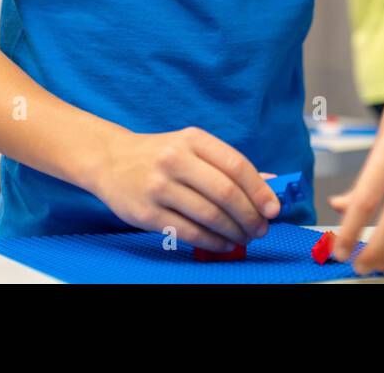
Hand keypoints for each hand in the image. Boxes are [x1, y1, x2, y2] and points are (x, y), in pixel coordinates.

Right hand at [85, 126, 280, 250]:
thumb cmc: (160, 155)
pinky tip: (223, 243)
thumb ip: (228, 164)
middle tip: (261, 229)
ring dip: (233, 232)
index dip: (259, 190)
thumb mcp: (193, 147)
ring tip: (244, 238)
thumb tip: (270, 183)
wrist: (110, 160)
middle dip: (249, 216)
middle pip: (225, 193)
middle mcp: (175, 160)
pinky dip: (212, 241)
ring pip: (208, 216)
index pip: (236, 165)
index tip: (273, 209)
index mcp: (193, 139)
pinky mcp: (146, 213)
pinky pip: (188, 232)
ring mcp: (159, 187)